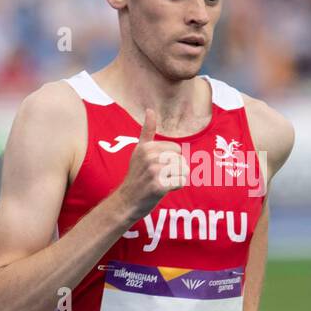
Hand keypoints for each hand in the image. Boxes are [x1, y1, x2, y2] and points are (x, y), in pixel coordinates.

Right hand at [115, 108, 187, 222]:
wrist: (126, 201)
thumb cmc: (136, 176)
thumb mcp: (139, 151)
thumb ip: (147, 131)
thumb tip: (150, 110)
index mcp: (147, 147)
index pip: (177, 149)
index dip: (171, 160)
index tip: (156, 167)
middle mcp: (150, 157)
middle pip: (181, 160)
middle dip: (175, 170)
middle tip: (158, 177)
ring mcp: (154, 172)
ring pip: (183, 171)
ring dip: (176, 179)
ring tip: (161, 183)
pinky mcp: (159, 186)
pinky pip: (181, 182)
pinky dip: (176, 188)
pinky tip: (162, 190)